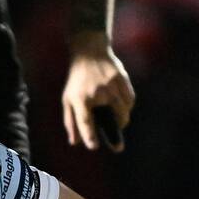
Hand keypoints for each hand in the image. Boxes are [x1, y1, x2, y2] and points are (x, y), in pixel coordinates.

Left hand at [62, 37, 134, 151]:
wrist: (89, 52)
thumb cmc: (77, 81)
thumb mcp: (68, 99)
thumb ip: (71, 121)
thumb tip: (75, 143)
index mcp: (80, 98)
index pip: (84, 120)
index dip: (89, 135)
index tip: (93, 146)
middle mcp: (96, 92)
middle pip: (114, 116)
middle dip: (116, 131)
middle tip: (117, 144)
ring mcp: (110, 84)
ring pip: (124, 109)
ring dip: (124, 119)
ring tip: (120, 123)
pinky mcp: (121, 77)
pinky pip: (130, 99)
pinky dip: (129, 107)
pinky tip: (125, 108)